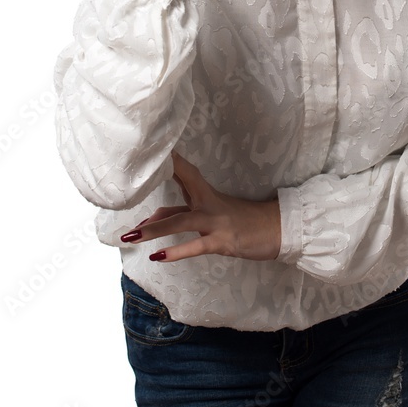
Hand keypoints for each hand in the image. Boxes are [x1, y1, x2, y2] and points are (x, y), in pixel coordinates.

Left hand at [120, 151, 281, 262]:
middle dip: (157, 182)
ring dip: (153, 229)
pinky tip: (158, 256)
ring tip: (130, 236)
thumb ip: (183, 213)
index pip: (183, 172)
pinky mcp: (222, 241)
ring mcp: (215, 221)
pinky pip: (195, 246)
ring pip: (180, 221)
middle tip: (130, 186)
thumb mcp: (213, 212)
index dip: (167, 161)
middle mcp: (208, 202)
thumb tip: (152, 219)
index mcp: (206, 192)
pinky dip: (175, 252)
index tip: (148, 150)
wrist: (277, 230)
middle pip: (182, 185)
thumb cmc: (243, 220)